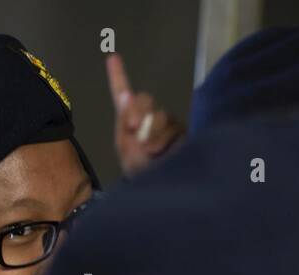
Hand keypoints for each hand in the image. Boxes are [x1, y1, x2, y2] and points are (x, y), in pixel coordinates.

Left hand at [106, 53, 184, 176]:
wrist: (160, 191)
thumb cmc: (139, 171)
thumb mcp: (125, 145)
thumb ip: (124, 120)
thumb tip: (127, 93)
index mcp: (132, 119)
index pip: (124, 94)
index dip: (118, 75)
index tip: (113, 58)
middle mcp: (152, 118)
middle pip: (145, 99)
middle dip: (137, 110)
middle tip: (133, 128)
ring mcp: (170, 125)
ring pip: (161, 115)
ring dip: (151, 132)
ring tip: (149, 152)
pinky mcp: (186, 135)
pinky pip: (174, 129)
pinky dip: (164, 140)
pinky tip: (162, 153)